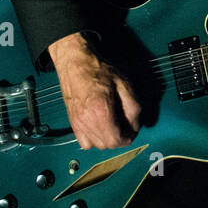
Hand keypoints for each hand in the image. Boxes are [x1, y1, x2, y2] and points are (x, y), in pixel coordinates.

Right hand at [48, 31, 141, 149]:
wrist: (76, 63)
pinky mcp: (72, 122)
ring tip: (114, 124)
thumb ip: (133, 107)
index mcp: (101, 110)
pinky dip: (94, 139)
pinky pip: (84, 142)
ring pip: (96, 145)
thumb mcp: (124, 84)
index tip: (132, 131)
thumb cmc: (98, 70)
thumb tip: (135, 125)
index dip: (128, 138)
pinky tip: (100, 126)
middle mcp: (87, 120)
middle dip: (120, 139)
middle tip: (126, 126)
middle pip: (107, 144)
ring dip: (108, 139)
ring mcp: (77, 122)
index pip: (116, 140)